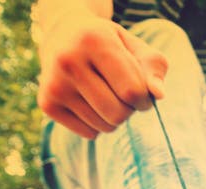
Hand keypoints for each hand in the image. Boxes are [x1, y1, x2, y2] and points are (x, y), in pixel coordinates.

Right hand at [37, 9, 167, 138]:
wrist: (64, 37)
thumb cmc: (110, 45)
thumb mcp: (135, 47)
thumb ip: (154, 68)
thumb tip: (158, 95)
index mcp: (94, 40)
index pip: (132, 91)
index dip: (145, 99)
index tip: (142, 92)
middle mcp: (68, 61)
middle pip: (118, 114)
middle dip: (130, 110)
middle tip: (124, 95)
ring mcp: (54, 84)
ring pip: (105, 127)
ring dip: (115, 118)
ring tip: (106, 95)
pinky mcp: (47, 105)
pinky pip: (90, 134)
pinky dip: (98, 125)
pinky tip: (90, 102)